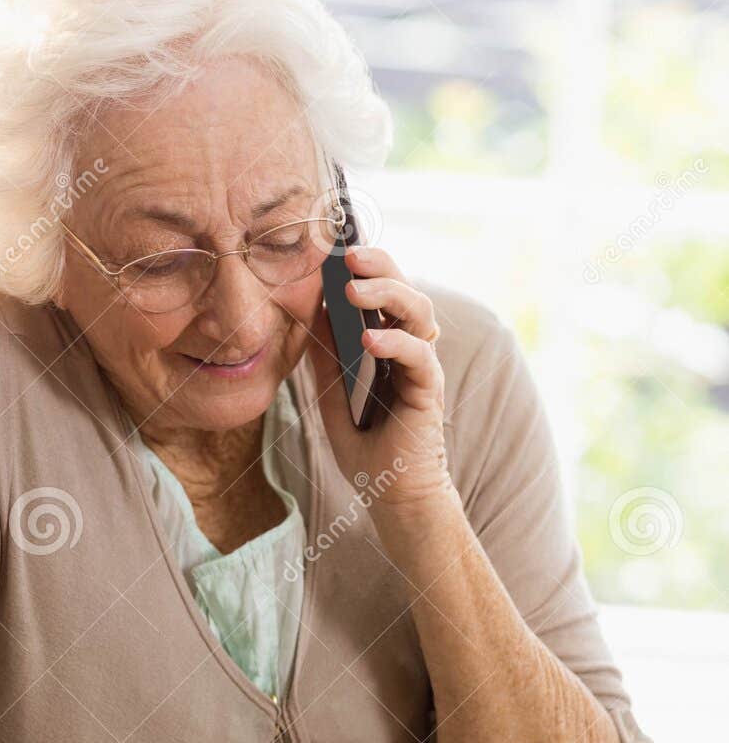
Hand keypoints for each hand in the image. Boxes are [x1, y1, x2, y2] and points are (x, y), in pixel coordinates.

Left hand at [305, 244, 451, 512]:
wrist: (392, 495)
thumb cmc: (366, 448)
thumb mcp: (331, 396)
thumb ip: (325, 358)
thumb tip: (311, 314)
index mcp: (388, 344)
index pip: (382, 293)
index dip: (366, 268)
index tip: (336, 247)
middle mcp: (409, 349)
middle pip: (405, 291)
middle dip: (381, 266)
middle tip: (350, 254)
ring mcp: (422, 367)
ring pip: (418, 313)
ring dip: (387, 294)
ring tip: (354, 289)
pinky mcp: (430, 390)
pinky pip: (419, 356)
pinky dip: (395, 342)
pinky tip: (369, 338)